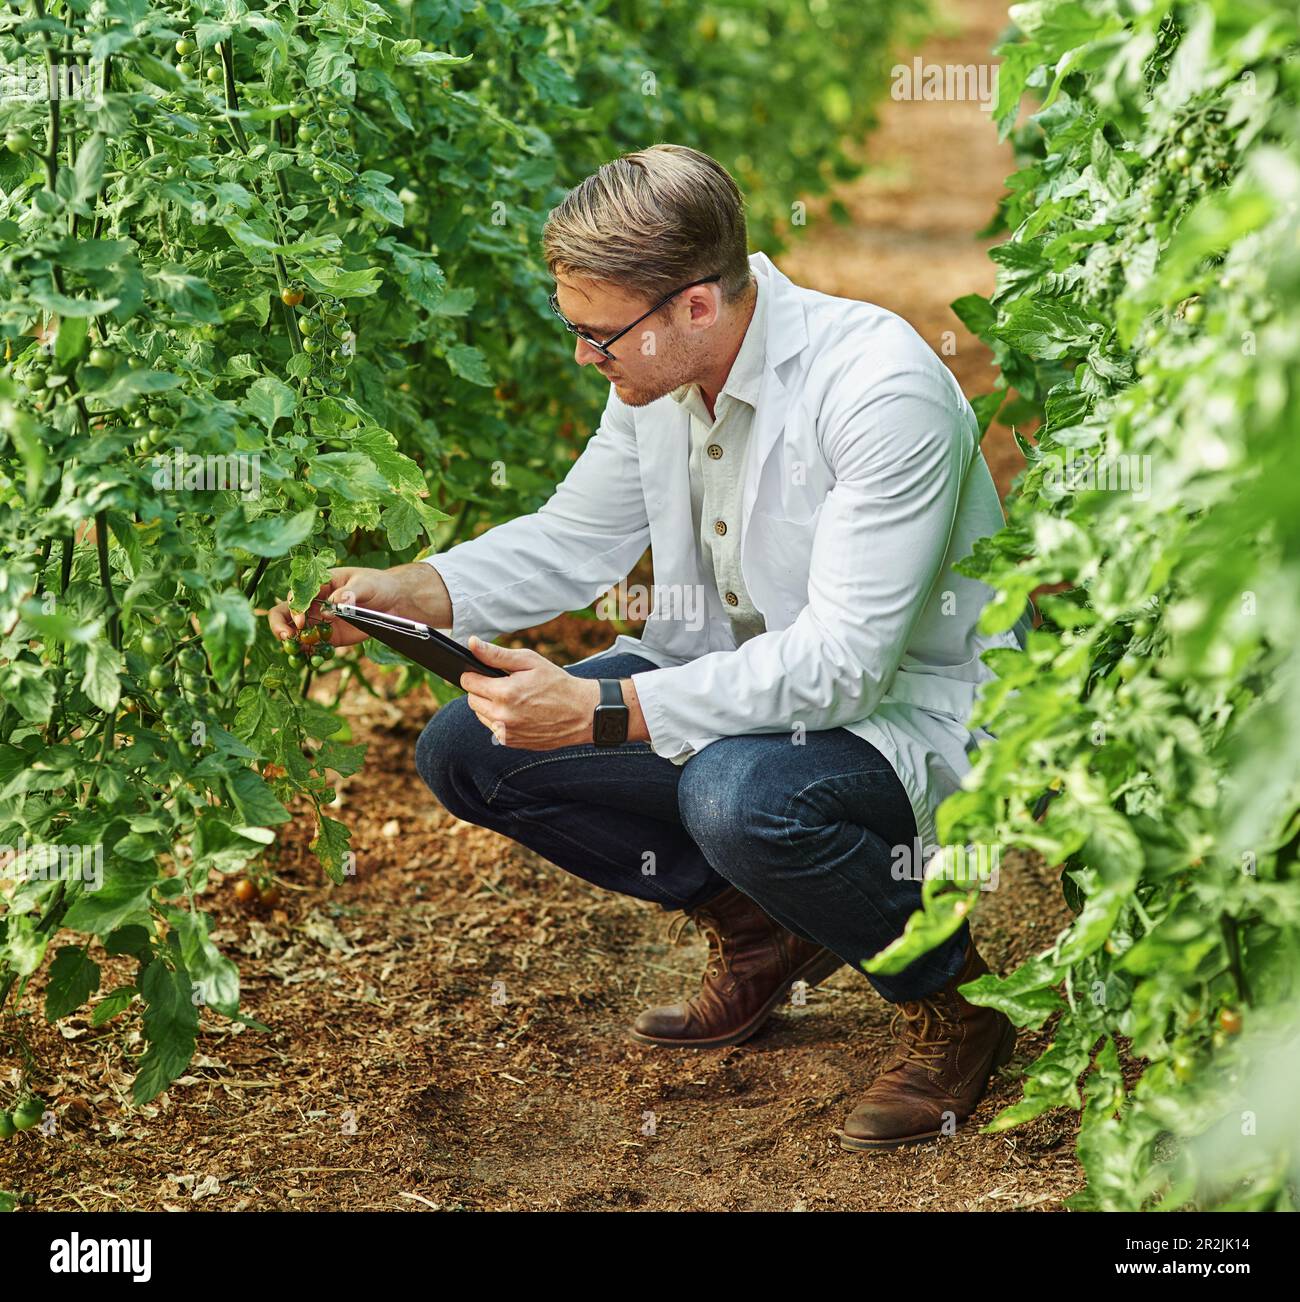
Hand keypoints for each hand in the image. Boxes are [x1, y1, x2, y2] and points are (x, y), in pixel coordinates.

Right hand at [266, 562, 451, 647]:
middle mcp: (313, 603)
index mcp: (318, 584)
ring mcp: (318, 621)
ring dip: (293, 644)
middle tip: (288, 637)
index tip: (302, 621)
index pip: (296, 595)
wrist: (393, 601)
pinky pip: (313, 647)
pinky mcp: (329, 637)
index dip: (294, 608)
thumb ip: (349, 592)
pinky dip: (310, 654)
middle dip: (281, 625)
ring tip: (299, 654)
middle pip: (284, 612)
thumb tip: (334, 604)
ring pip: (295, 633)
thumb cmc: (376, 584)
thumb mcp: (365, 584)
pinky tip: (313, 661)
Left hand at [458, 637, 600, 749]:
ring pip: (480, 715)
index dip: (475, 674)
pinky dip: (499, 719)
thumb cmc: (557, 683)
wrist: (581, 713)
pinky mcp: (510, 742)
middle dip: (482, 689)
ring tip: (512, 697)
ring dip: (489, 705)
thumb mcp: (530, 661)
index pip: (468, 682)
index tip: (484, 672)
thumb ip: (497, 654)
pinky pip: (492, 728)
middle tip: (503, 683)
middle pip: (471, 700)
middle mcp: (501, 716)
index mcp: (504, 693)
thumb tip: (472, 644)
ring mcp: (505, 732)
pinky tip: (518, 711)